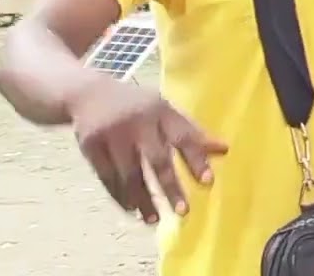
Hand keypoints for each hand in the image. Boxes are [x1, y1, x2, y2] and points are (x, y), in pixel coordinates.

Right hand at [69, 78, 226, 223]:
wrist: (88, 94)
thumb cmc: (138, 107)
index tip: (208, 182)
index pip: (183, 137)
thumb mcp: (165, 110)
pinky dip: (120, 196)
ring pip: (130, 174)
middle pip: (157, 160)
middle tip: (182, 211)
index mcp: (161, 111)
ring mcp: (113, 134)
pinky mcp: (91, 146)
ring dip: (143, 199)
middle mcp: (138, 122)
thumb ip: (192, 131)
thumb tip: (225, 149)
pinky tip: (131, 209)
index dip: (196, 159)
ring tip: (154, 220)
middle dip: (170, 187)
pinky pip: (108, 178)